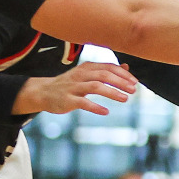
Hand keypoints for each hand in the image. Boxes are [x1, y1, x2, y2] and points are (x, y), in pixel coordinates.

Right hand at [13, 62, 137, 115]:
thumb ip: (106, 70)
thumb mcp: (87, 74)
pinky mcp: (67, 100)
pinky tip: (106, 111)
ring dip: (112, 92)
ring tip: (125, 99)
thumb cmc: (70, 83)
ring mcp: (73, 87)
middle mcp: (80, 75)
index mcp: (87, 67)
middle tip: (133, 90)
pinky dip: (95, 107)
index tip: (135, 82)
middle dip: (120, 82)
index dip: (123, 74)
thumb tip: (126, 67)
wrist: (43, 92)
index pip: (108, 67)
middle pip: (104, 75)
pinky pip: (83, 103)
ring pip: (95, 87)